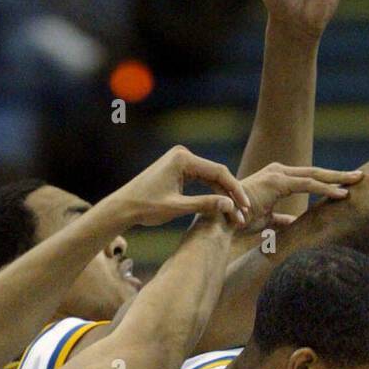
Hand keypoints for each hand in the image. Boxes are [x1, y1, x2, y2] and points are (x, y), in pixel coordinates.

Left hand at [110, 146, 252, 227]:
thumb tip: (230, 205)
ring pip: (210, 177)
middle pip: (217, 173)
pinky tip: (223, 205)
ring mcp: (180, 161)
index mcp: (183, 159)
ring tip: (236, 213)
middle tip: (245, 213)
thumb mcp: (177, 207)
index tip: (245, 206)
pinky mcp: (178, 169)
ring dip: (223, 194)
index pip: (218, 172)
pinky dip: (211, 192)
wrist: (123, 207)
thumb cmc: (146, 207)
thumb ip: (204, 204)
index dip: (235, 190)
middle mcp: (183, 155)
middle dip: (231, 193)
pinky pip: (201, 179)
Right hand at [236, 162, 362, 231]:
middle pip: (316, 173)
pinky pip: (307, 184)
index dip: (329, 182)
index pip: (309, 179)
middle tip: (361, 176)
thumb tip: (294, 223)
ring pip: (315, 176)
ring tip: (357, 181)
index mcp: (277, 179)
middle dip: (339, 175)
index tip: (347, 185)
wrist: (223, 221)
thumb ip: (282, 219)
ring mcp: (278, 174)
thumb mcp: (268, 220)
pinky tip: (341, 193)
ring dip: (338, 179)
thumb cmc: (241, 221)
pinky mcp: (277, 181)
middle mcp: (279, 172)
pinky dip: (325, 189)